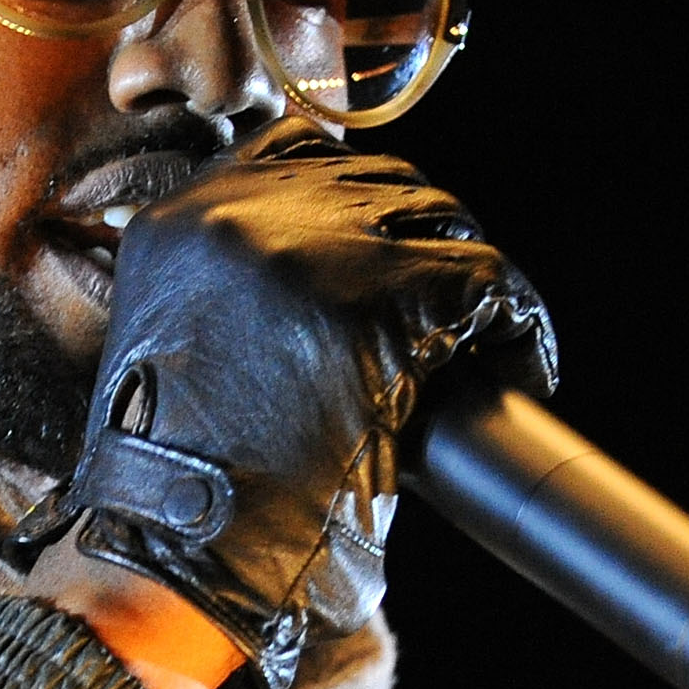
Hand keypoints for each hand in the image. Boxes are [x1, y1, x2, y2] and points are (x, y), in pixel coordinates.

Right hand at [17, 119, 554, 688]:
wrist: (180, 542)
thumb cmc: (176, 466)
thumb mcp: (167, 336)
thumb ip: (219, 274)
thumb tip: (314, 241)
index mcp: (177, 220)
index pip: (292, 146)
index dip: (355, 194)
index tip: (384, 239)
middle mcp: (235, 214)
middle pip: (376, 178)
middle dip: (420, 237)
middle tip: (448, 304)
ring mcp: (308, 252)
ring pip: (440, 220)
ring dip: (470, 274)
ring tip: (486, 334)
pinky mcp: (376, 304)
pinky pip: (485, 280)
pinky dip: (518, 323)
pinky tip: (521, 363)